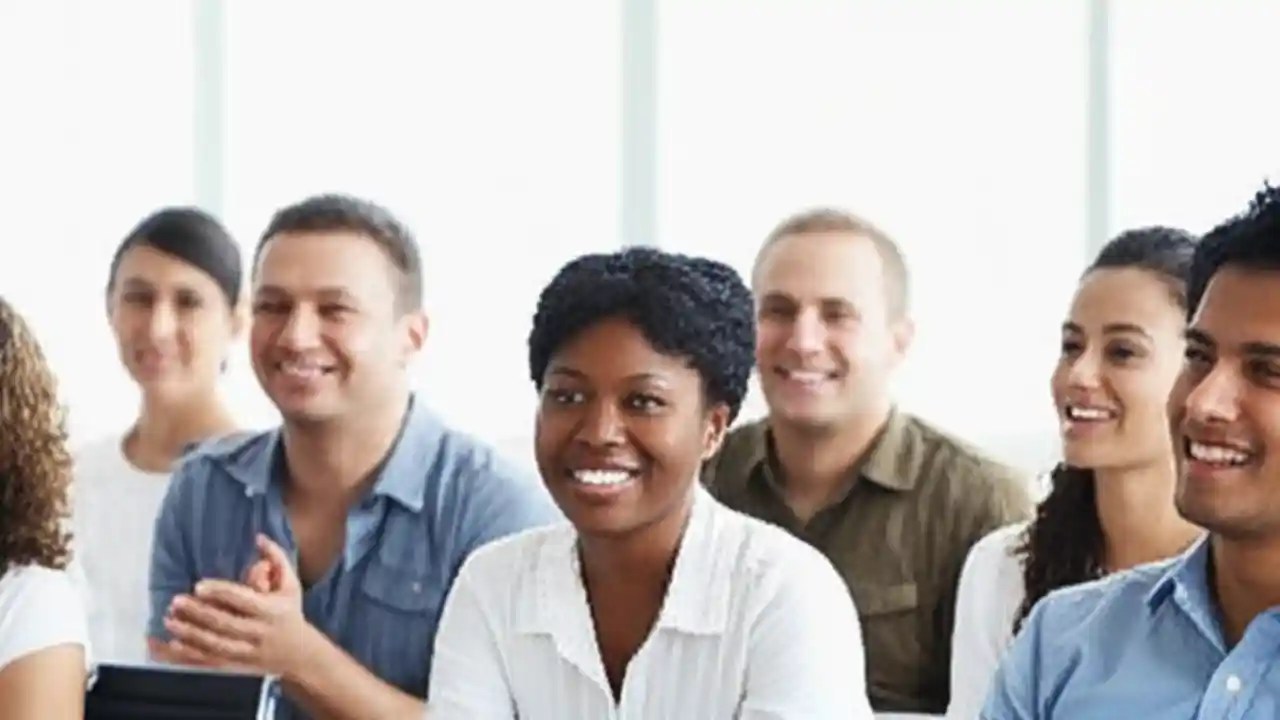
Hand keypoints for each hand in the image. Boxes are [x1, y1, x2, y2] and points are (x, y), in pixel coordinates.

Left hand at [163, 534, 310, 677]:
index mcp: (271, 610)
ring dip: (189, 633)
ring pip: (214, 644)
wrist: (299, 654)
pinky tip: (173, 645)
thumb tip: (259, 537)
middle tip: (176, 601)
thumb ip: (276, 558)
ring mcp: (247, 652)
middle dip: (198, 613)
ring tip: (170, 620)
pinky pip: (209, 662)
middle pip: (224, 623)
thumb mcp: (290, 584)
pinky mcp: (237, 666)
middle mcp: (259, 632)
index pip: (242, 600)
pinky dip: (190, 654)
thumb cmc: (290, 613)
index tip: (198, 586)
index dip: (220, 592)